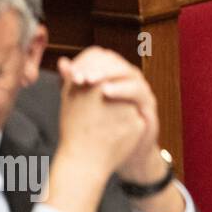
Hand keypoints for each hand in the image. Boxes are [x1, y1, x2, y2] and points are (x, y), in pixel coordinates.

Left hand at [57, 47, 159, 182]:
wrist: (125, 154)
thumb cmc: (103, 129)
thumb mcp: (86, 105)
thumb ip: (75, 85)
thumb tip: (63, 63)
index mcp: (114, 77)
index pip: (102, 56)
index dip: (85, 60)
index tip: (69, 71)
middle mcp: (129, 80)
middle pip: (116, 61)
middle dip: (96, 66)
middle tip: (80, 75)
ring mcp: (141, 91)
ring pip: (130, 72)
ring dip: (109, 74)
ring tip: (91, 81)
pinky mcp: (148, 105)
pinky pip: (138, 91)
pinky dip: (123, 89)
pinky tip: (106, 92)